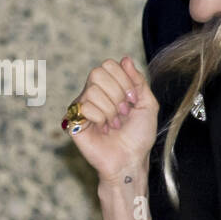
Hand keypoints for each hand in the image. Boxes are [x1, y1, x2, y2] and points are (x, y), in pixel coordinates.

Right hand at [67, 56, 158, 184]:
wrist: (130, 160)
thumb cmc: (139, 136)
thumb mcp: (148, 104)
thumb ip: (138, 80)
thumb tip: (125, 59)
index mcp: (109, 87)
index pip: (109, 65)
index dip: (124, 80)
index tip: (133, 100)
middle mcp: (93, 93)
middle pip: (97, 72)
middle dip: (117, 93)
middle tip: (123, 112)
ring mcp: (81, 107)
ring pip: (92, 90)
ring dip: (110, 110)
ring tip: (114, 124)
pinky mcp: (73, 121)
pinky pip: (84, 106)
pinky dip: (99, 118)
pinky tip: (103, 130)